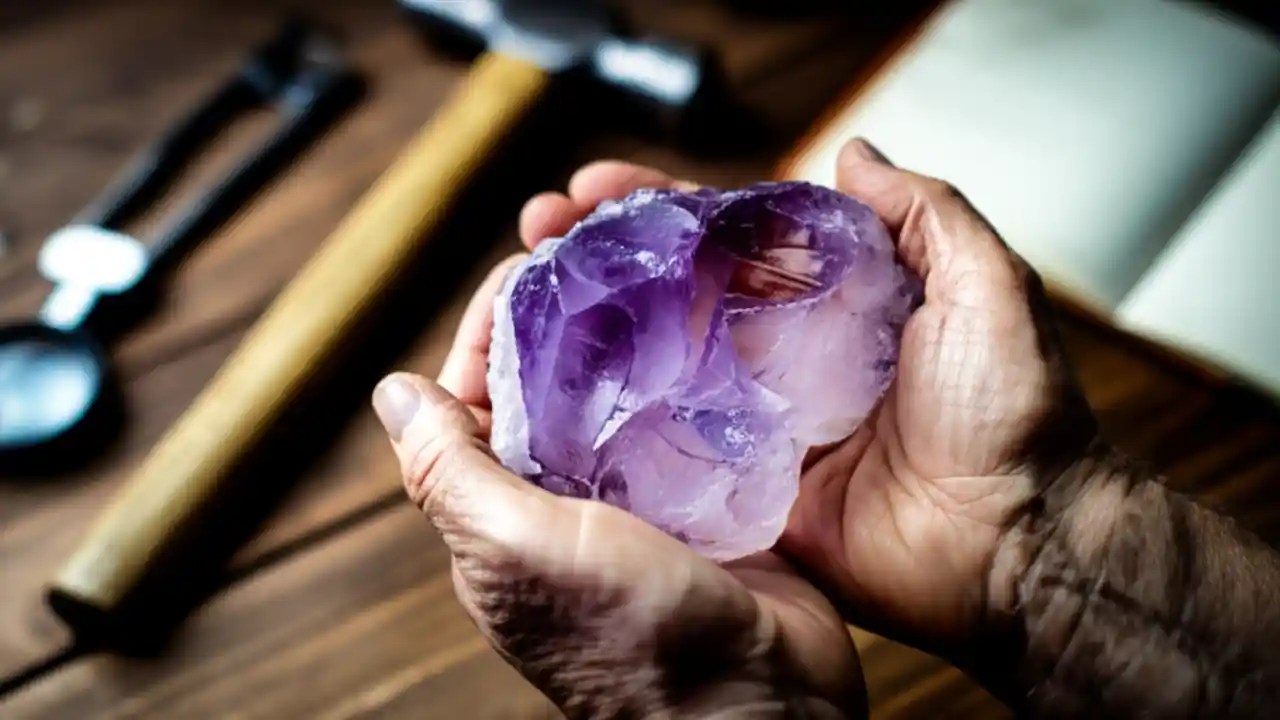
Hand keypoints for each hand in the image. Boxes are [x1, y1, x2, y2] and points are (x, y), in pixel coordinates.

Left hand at [371, 162, 864, 717]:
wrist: (762, 706)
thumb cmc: (634, 643)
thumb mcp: (519, 552)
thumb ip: (451, 475)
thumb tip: (390, 393)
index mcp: (504, 518)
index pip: (474, 403)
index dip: (487, 332)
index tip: (522, 267)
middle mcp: (565, 509)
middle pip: (549, 392)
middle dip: (564, 322)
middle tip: (599, 255)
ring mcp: (640, 509)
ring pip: (621, 403)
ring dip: (633, 342)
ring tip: (660, 276)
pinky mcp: (708, 508)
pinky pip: (691, 429)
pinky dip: (696, 381)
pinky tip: (716, 336)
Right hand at [505, 144, 1097, 657]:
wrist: (1021, 547)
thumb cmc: (1015, 414)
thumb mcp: (985, 287)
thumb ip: (924, 213)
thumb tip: (852, 152)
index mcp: (831, 306)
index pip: (729, 239)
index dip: (660, 207)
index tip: (596, 184)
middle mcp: (781, 360)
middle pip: (674, 296)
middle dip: (601, 258)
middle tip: (538, 229)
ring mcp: (755, 429)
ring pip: (657, 368)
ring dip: (588, 332)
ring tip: (522, 295)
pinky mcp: (743, 496)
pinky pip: (668, 458)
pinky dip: (613, 428)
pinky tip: (555, 398)